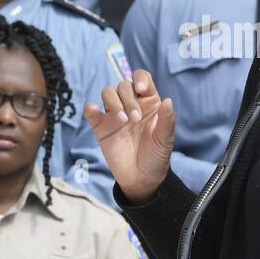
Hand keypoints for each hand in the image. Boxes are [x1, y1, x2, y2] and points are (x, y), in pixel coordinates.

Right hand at [83, 70, 174, 203]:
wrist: (141, 179)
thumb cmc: (156, 157)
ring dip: (114, 102)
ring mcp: (114, 114)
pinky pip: (91, 111)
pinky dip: (90, 108)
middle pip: (123, 85)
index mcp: (149, 103)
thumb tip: (168, 100)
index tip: (141, 89)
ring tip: (122, 121)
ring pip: (107, 93)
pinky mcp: (101, 127)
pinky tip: (95, 112)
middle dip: (128, 98)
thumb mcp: (165, 139)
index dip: (140, 79)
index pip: (142, 79)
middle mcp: (131, 104)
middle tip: (134, 119)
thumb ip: (167, 120)